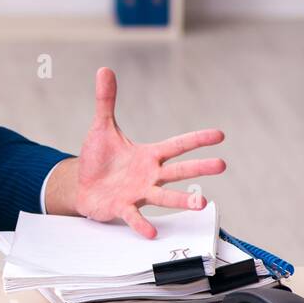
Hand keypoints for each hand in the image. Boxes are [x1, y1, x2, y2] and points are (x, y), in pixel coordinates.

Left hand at [52, 67, 226, 238]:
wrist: (82, 185)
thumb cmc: (98, 159)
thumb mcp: (102, 127)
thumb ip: (106, 101)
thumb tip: (104, 70)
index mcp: (149, 155)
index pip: (177, 145)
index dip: (196, 139)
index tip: (219, 135)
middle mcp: (149, 175)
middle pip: (178, 170)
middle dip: (199, 167)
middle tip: (221, 164)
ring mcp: (138, 193)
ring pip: (164, 196)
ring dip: (182, 199)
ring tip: (201, 202)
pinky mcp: (123, 207)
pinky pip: (135, 216)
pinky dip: (142, 224)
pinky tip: (151, 232)